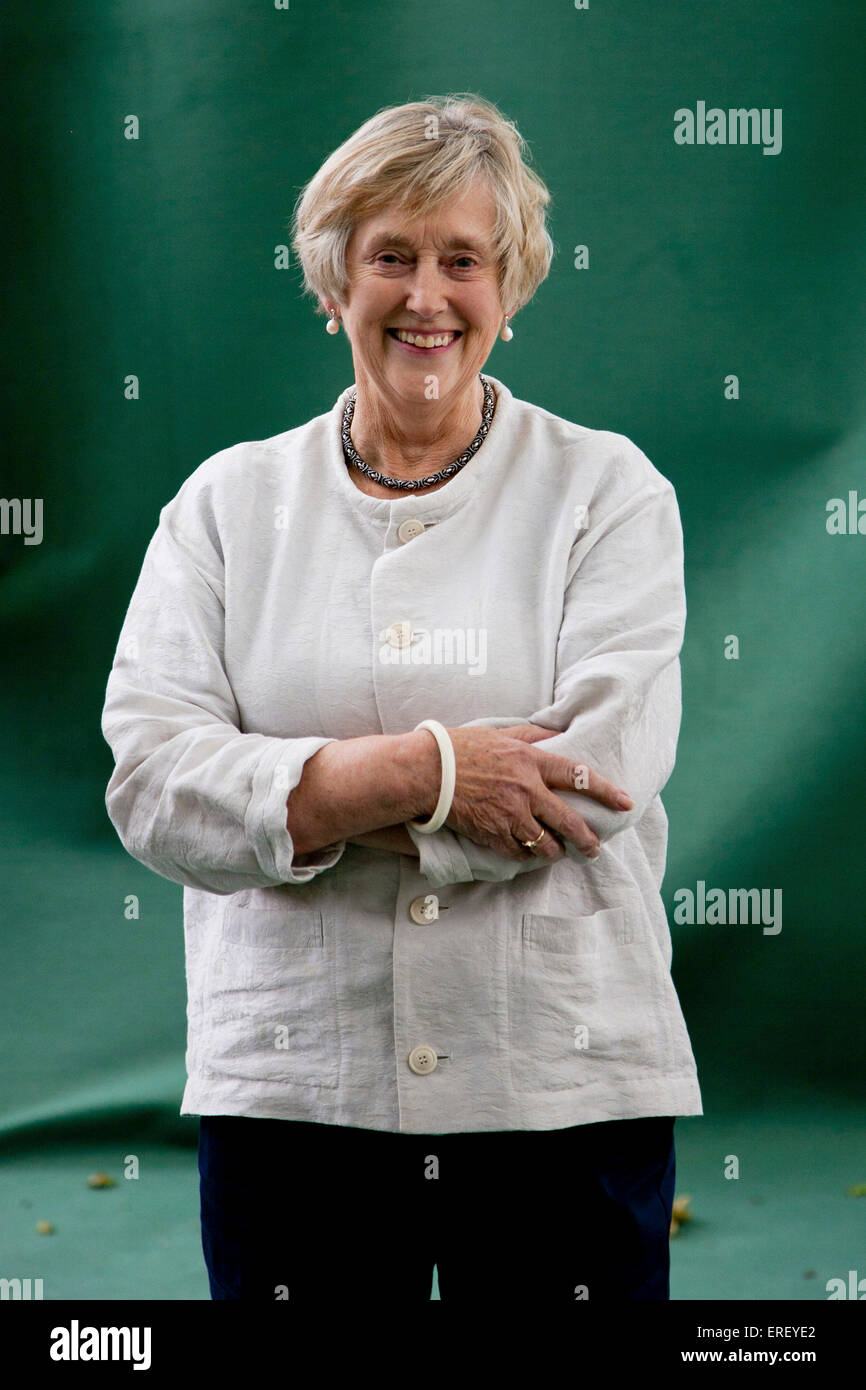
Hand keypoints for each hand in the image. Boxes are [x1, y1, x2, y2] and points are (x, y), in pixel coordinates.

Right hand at [441, 723, 632, 861]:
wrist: (426, 772)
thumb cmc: (459, 748)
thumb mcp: (500, 733)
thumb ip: (530, 734)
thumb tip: (556, 733)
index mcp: (530, 760)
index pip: (578, 776)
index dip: (606, 791)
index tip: (625, 802)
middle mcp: (526, 789)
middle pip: (569, 820)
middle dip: (587, 839)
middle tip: (594, 849)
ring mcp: (510, 815)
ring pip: (546, 843)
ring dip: (556, 851)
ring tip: (559, 853)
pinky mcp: (493, 834)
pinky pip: (519, 853)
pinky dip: (527, 856)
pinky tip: (529, 854)